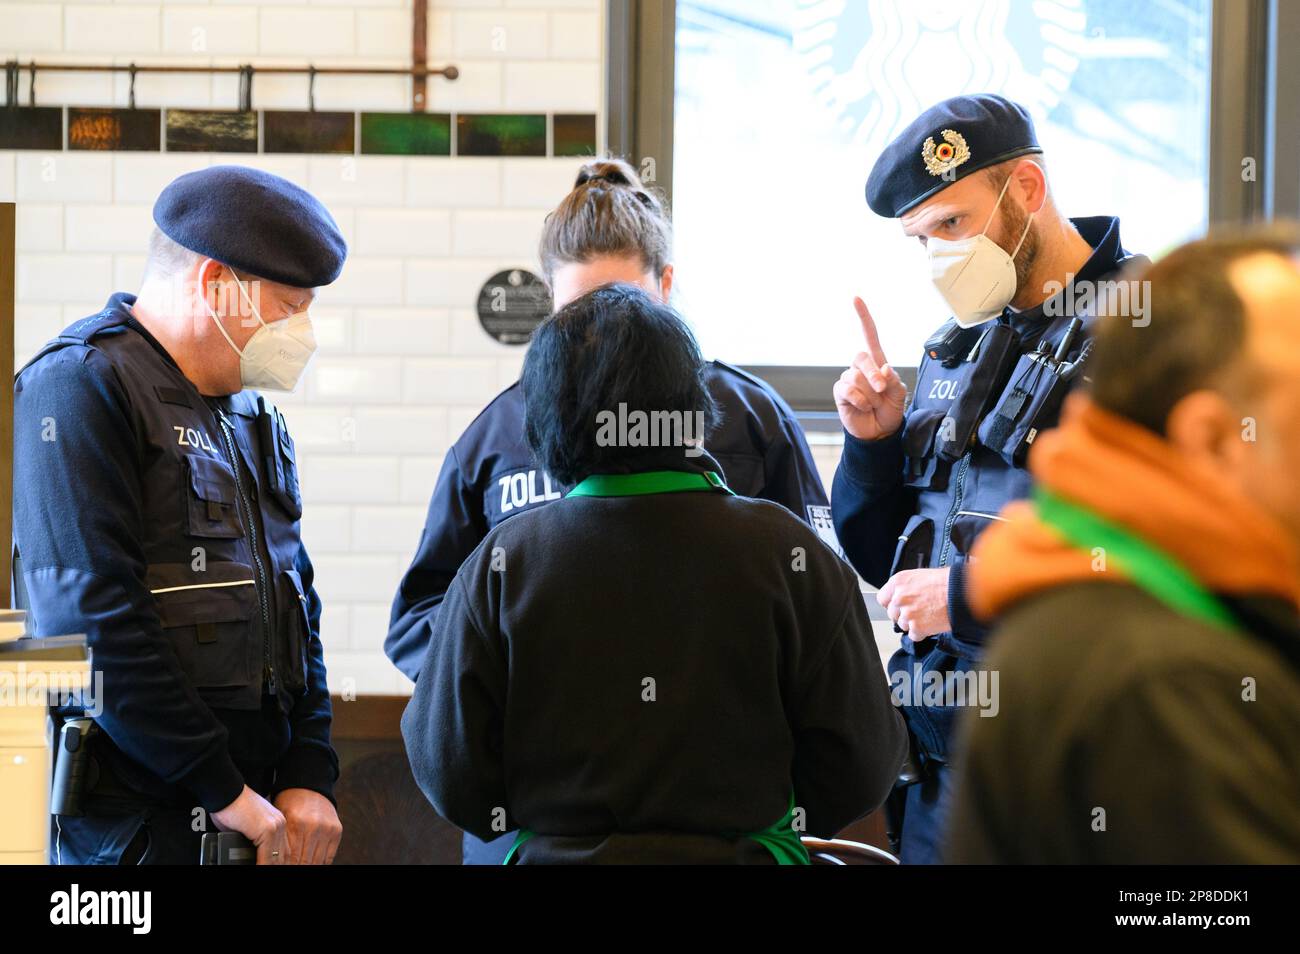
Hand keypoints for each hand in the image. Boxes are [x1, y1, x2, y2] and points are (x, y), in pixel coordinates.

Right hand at [211, 785, 288, 864]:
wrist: (225, 792)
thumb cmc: (230, 807)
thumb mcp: (248, 827)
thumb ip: (254, 842)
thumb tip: (253, 857)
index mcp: (277, 823)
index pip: (281, 851)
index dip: (275, 863)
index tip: (270, 867)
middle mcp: (280, 824)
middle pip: (281, 855)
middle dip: (273, 865)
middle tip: (263, 871)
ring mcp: (275, 826)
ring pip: (276, 857)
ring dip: (268, 866)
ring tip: (259, 871)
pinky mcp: (267, 829)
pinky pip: (267, 856)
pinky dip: (262, 865)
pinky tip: (256, 868)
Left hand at [273, 788, 341, 864]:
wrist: (309, 786)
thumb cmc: (290, 803)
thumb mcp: (281, 819)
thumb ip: (282, 841)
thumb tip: (280, 862)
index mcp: (296, 824)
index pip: (292, 858)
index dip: (287, 866)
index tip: (284, 867)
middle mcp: (314, 827)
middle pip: (305, 861)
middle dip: (297, 867)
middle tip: (293, 867)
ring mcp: (327, 829)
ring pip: (318, 861)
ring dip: (310, 866)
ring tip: (302, 865)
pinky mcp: (337, 831)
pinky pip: (329, 856)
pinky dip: (321, 863)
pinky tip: (314, 863)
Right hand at [834, 297, 908, 440]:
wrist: (879, 433)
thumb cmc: (890, 411)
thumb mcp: (899, 395)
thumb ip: (894, 380)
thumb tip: (883, 368)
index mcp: (877, 362)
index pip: (869, 335)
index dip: (863, 318)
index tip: (856, 299)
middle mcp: (861, 368)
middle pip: (862, 357)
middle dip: (874, 374)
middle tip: (882, 390)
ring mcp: (849, 379)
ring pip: (856, 377)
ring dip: (870, 394)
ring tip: (874, 404)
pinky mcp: (840, 392)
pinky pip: (848, 390)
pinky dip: (860, 400)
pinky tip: (864, 407)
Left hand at [878, 567, 951, 640]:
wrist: (961, 593)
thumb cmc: (946, 583)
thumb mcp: (920, 576)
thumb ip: (905, 587)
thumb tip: (900, 595)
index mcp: (898, 582)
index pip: (882, 598)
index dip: (891, 603)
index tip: (898, 606)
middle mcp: (899, 597)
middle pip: (892, 614)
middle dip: (904, 614)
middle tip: (919, 611)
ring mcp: (907, 613)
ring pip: (903, 625)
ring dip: (914, 623)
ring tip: (928, 615)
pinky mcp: (917, 627)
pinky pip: (913, 635)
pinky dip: (922, 632)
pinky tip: (931, 622)